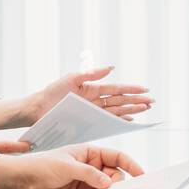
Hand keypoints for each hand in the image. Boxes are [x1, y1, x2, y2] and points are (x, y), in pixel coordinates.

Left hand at [17, 145, 144, 188]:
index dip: (130, 165)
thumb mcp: (66, 165)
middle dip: (122, 184)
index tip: (141, 175)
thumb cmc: (40, 166)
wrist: (19, 184)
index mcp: (89, 154)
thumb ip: (89, 173)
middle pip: (116, 176)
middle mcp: (91, 169)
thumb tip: (109, 184)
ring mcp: (87, 185)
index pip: (116, 157)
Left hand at [26, 66, 153, 122]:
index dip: (131, 89)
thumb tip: (111, 68)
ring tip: (145, 109)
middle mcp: (95, 100)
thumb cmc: (52, 92)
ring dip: (132, 110)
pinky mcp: (88, 121)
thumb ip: (92, 73)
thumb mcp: (72, 78)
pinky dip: (119, 121)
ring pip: (117, 111)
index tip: (145, 89)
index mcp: (93, 88)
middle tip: (151, 101)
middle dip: (136, 101)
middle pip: (120, 100)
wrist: (38, 109)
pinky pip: (107, 121)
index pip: (116, 88)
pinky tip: (129, 121)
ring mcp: (93, 111)